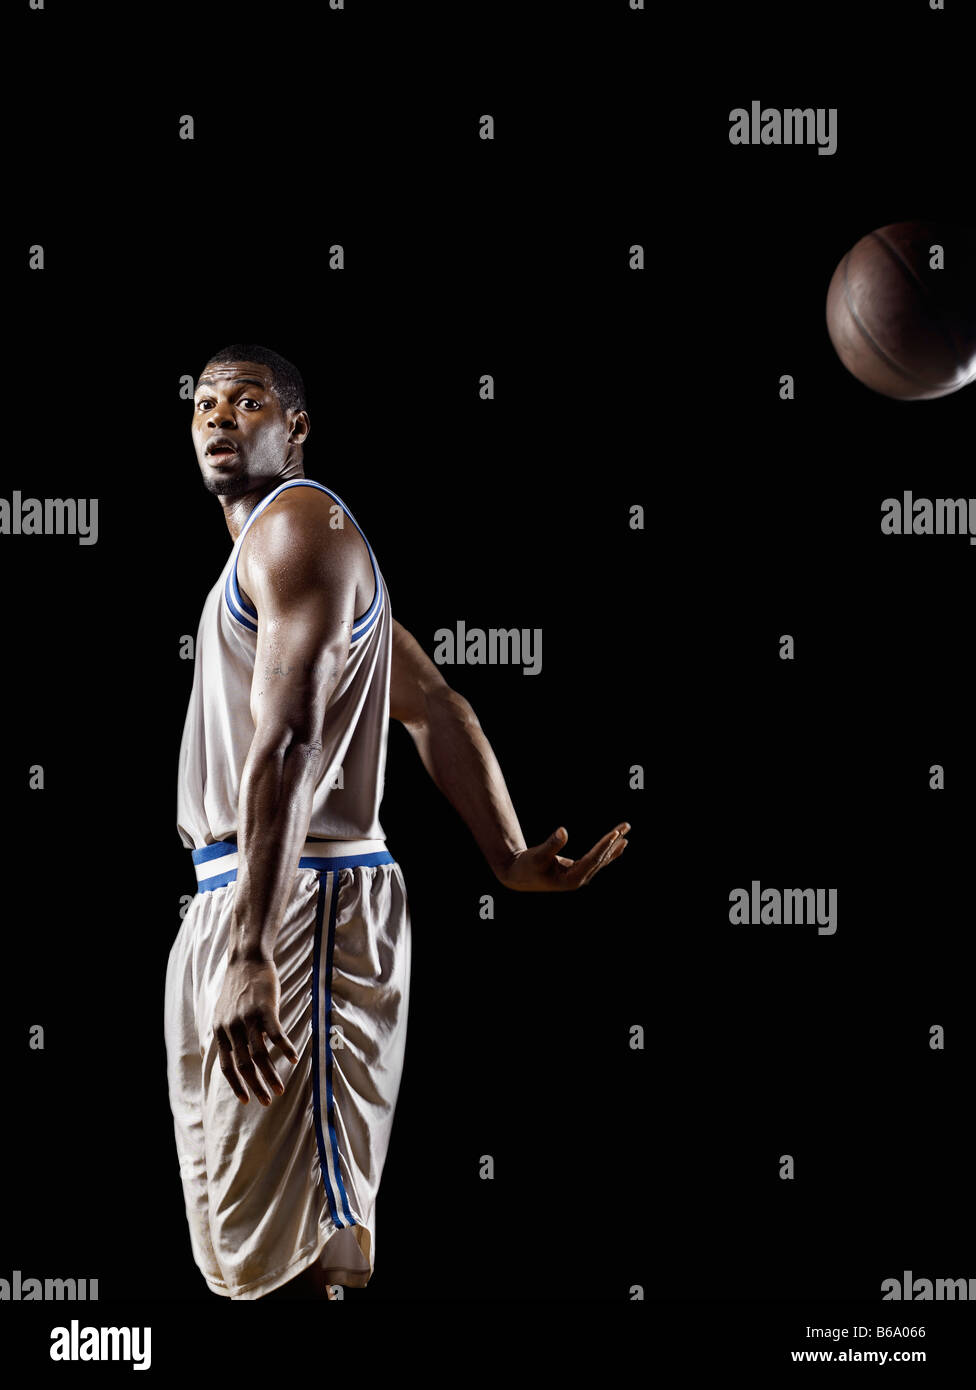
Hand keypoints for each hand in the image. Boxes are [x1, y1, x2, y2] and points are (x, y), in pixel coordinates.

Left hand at [213, 957, 298, 1104]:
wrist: (246, 959)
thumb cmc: (239, 986)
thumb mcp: (225, 1011)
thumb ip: (229, 1032)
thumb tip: (236, 1052)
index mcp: (221, 1031)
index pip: (226, 1066)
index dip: (236, 1085)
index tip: (246, 1100)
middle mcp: (231, 1028)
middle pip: (243, 1065)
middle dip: (255, 1086)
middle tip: (267, 1101)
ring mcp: (247, 1019)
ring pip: (259, 1055)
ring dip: (270, 1075)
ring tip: (280, 1089)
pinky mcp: (264, 1009)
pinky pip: (276, 1035)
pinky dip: (285, 1049)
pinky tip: (294, 1059)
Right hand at [496, 821, 629, 891]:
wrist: (519, 876)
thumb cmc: (526, 866)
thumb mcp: (537, 856)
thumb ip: (551, 845)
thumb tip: (563, 830)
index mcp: (571, 879)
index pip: (592, 860)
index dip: (604, 846)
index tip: (615, 833)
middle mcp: (579, 879)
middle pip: (601, 859)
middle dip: (613, 842)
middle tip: (625, 826)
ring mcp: (580, 876)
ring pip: (601, 859)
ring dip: (613, 845)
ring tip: (625, 832)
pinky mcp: (578, 871)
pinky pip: (597, 860)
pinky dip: (607, 851)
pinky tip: (617, 844)